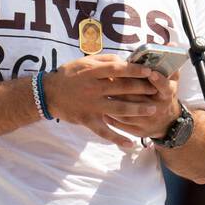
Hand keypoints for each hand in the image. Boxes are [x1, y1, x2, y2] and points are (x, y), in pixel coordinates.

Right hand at [41, 53, 162, 149]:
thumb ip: (105, 61)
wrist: (47, 93)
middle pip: (122, 88)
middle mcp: (93, 88)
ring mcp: (91, 105)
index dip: (135, 70)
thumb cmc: (68, 75)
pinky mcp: (87, 120)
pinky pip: (104, 132)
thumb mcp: (84, 62)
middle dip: (142, 89)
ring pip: (118, 109)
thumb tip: (125, 62)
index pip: (118, 69)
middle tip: (157, 90)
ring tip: (152, 109)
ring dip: (137, 110)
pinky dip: (117, 138)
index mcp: (92, 71)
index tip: (149, 71)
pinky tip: (130, 143)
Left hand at [105, 68, 180, 140]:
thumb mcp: (172, 81)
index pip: (165, 87)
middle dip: (125, 87)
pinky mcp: (139, 131)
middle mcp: (158, 109)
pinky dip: (110, 116)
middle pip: (140, 98)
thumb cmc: (165, 95)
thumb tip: (172, 44)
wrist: (168, 123)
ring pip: (127, 110)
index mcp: (168, 95)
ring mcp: (148, 122)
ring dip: (114, 100)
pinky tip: (101, 106)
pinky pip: (121, 123)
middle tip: (112, 76)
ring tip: (101, 90)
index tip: (151, 72)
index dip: (158, 80)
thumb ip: (169, 63)